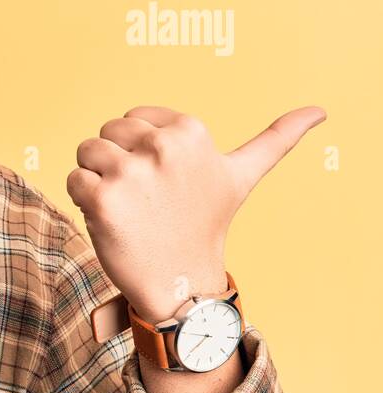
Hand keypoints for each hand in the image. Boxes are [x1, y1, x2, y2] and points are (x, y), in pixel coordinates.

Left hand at [66, 104, 326, 321]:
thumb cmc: (205, 224)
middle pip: (106, 133)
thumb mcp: (241, 176)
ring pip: (86, 153)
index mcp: (190, 130)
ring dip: (96, 180)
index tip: (163, 180)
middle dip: (115, 162)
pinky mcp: (102, 198)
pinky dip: (81, 199)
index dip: (138, 150)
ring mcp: (131, 172)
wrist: (182, 282)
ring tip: (128, 208)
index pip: (132, 119)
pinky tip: (109, 220)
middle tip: (144, 199)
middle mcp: (162, 146)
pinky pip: (72, 179)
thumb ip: (277, 139)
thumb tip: (320, 110)